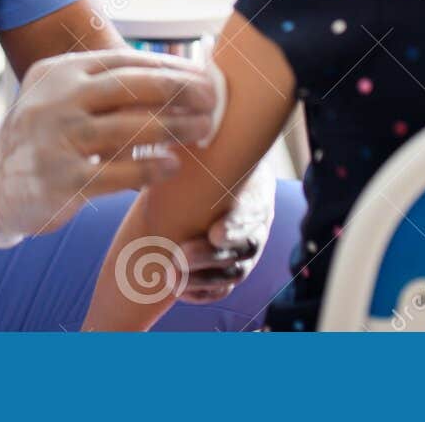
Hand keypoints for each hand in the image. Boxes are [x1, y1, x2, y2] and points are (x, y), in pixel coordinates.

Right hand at [0, 48, 219, 247]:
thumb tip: (174, 74)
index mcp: (61, 72)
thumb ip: (103, 82)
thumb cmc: (43, 135)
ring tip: (203, 131)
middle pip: (132, 87)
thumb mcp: (59, 93)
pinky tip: (174, 166)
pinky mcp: (62, 181)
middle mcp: (58, 100)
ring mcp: (58, 140)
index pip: (125, 62)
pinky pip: (118, 173)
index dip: (170, 67)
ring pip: (130, 128)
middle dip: (180, 90)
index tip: (203, 76)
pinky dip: (151, 169)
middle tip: (213, 99)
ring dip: (176, 128)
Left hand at [176, 158, 275, 302]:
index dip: (236, 226)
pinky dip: (202, 293)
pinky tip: (180, 290)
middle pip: (242, 249)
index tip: (215, 233)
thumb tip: (168, 130)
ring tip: (172, 276)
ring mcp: (246, 252)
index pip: (251, 212)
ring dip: (202, 279)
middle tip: (179, 255)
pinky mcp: (233, 270)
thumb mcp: (213, 150)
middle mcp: (256, 226)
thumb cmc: (214, 162)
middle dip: (210, 256)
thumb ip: (195, 146)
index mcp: (255, 193)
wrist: (227, 179)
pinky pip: (223, 290)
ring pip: (232, 273)